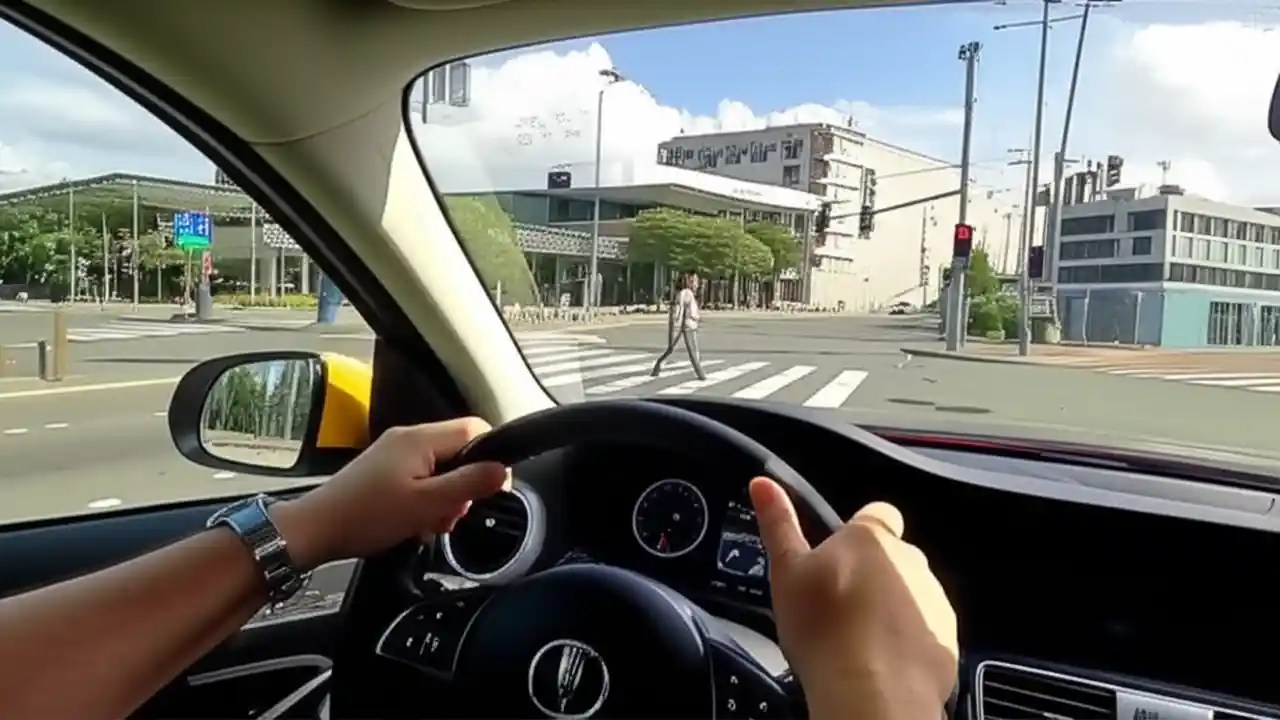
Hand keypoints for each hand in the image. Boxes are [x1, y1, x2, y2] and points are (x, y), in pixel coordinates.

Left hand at [273, 418, 508, 569]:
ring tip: (429, 523)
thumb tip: (503, 470)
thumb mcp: (426, 504)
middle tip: (450, 515)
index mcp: (420, 438)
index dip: (491, 458)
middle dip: (464, 486)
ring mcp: (395, 453)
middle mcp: (409, 438)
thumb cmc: (367, 516)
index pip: (475, 430)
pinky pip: (422, 478)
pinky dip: (426, 499)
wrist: (316, 529)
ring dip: (445, 498)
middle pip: (460, 452)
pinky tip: (415, 522)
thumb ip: (468, 484)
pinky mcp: (386, 470)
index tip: (492, 490)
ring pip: (442, 468)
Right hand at [749, 477, 956, 719]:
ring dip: (890, 607)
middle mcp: (911, 560)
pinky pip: (925, 630)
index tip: (837, 558)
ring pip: (910, 593)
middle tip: (837, 606)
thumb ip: (778, 524)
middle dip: (871, 575)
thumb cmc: (822, 629)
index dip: (857, 533)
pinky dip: (907, 641)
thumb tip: (761, 483)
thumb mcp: (786, 572)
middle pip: (892, 556)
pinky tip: (879, 663)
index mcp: (871, 538)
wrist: (871, 692)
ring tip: (856, 640)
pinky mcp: (947, 638)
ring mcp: (934, 599)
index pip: (876, 514)